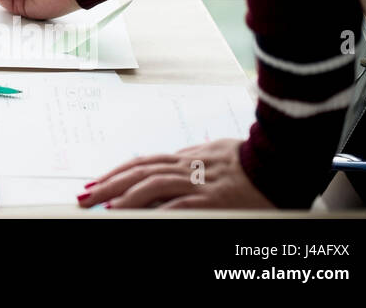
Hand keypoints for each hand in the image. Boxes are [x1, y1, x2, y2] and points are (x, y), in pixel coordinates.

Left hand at [78, 139, 274, 208]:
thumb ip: (191, 158)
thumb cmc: (250, 159)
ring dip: (123, 195)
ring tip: (100, 205)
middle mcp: (187, 167)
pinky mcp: (212, 199)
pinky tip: (132, 213)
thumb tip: (170, 159)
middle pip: (139, 173)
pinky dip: (151, 209)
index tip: (96, 183)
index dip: (117, 172)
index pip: (142, 163)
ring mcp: (198, 183)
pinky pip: (176, 204)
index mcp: (186, 157)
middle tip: (84, 196)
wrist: (281, 162)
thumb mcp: (215, 152)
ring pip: (152, 185)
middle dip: (108, 184)